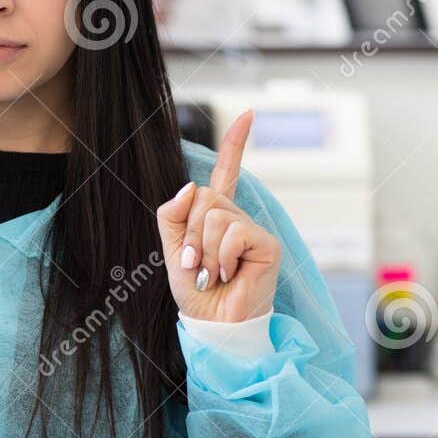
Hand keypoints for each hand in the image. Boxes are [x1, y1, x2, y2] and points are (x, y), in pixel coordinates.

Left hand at [155, 110, 280, 322]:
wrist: (211, 324)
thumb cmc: (195, 292)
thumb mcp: (170, 249)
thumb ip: (172, 214)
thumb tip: (192, 187)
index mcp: (215, 217)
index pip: (225, 173)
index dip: (236, 144)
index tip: (249, 113)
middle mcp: (237, 219)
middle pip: (204, 197)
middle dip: (189, 234)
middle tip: (196, 266)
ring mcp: (252, 230)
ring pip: (214, 215)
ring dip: (203, 250)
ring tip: (213, 274)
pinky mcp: (266, 244)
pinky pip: (233, 232)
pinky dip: (222, 257)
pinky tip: (231, 275)